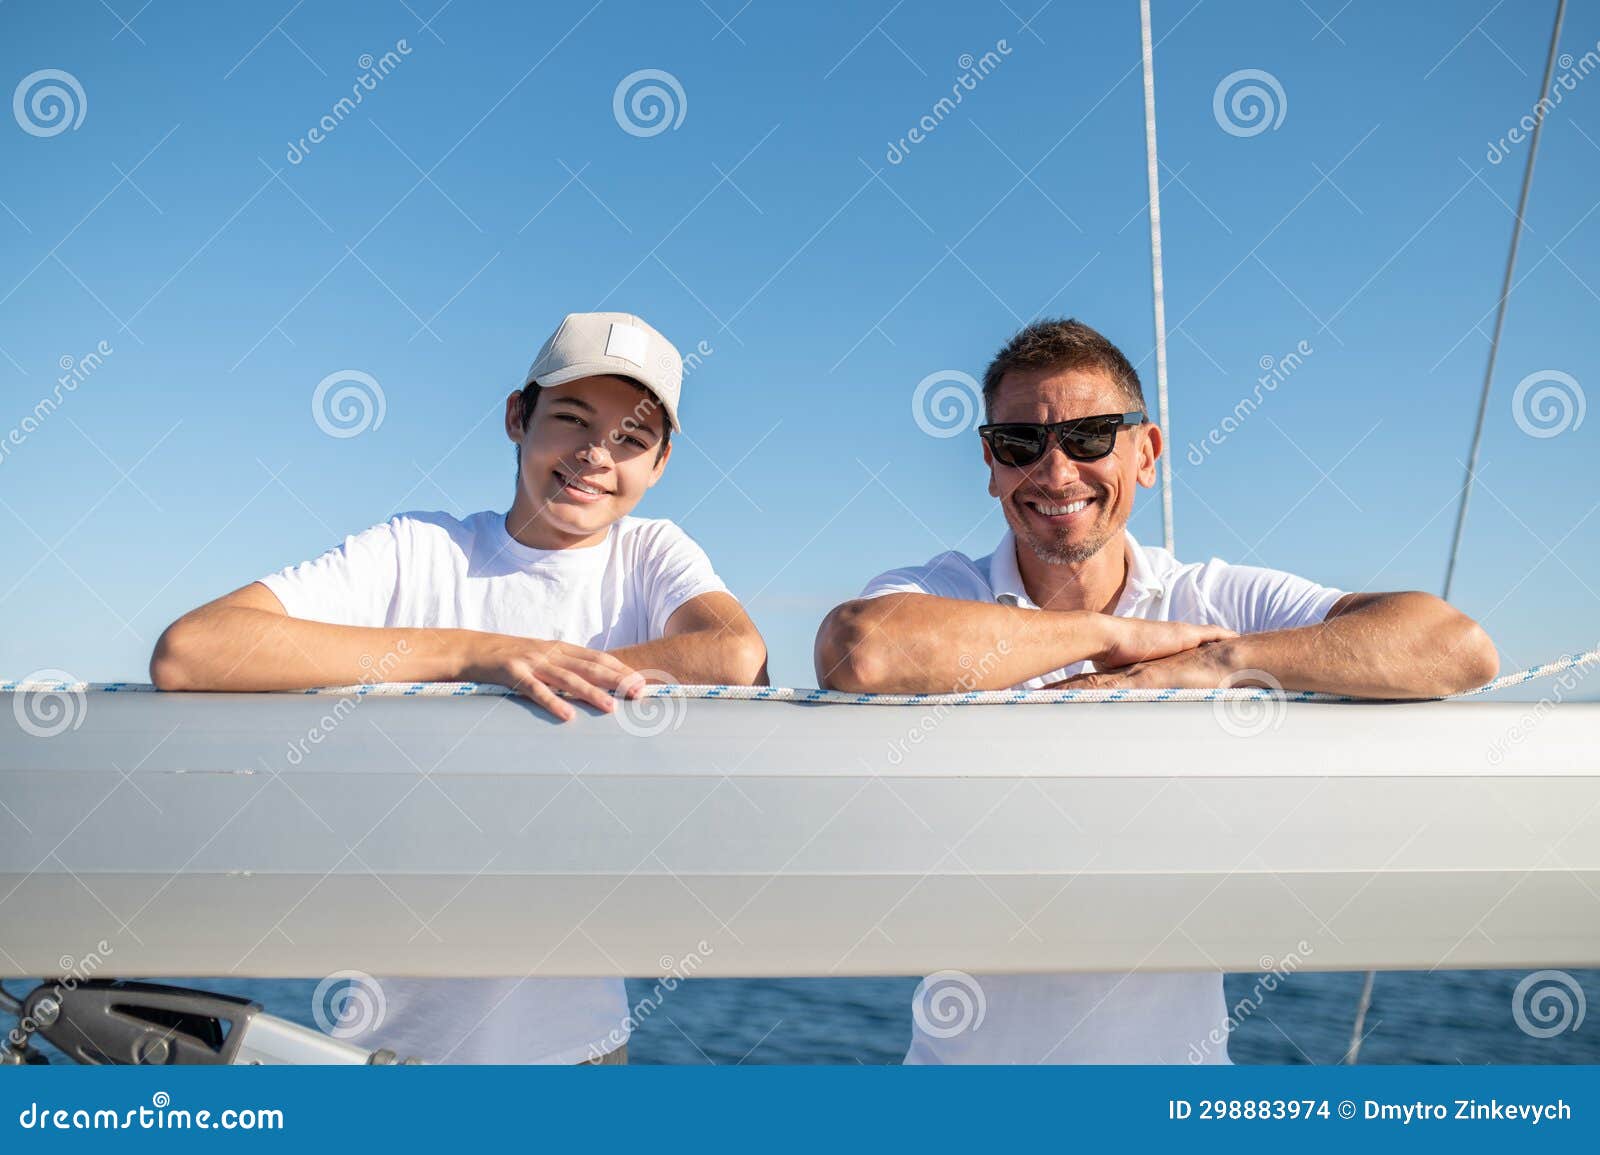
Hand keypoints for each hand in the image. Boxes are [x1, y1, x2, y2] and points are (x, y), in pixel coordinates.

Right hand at [463, 634, 641, 721]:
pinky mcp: (513, 673)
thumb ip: (564, 666)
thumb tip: (590, 682)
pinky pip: (536, 691)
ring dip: (591, 693)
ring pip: (567, 679)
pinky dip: (553, 702)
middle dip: (616, 680)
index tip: (640, 682)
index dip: (620, 669)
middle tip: (638, 693)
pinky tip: (567, 716)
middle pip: (590, 667)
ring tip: (611, 707)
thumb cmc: (509, 657)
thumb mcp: (541, 657)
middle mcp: (550, 653)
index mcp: (559, 648)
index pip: (597, 657)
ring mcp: (532, 663)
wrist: (471, 649)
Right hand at [1088, 615, 1236, 669]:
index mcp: (1160, 644)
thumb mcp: (1124, 671)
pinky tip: (1238, 637)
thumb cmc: (1110, 655)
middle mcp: (1171, 636)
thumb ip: (1128, 679)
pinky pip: (1213, 633)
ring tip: (1240, 642)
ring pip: (1210, 635)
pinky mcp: (1186, 634)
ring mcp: (1179, 634)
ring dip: (1224, 639)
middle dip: (1215, 643)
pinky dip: (1225, 635)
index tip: (1207, 654)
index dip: (1196, 649)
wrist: (1109, 639)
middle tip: (1231, 647)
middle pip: (1201, 639)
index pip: (1183, 646)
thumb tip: (1117, 695)